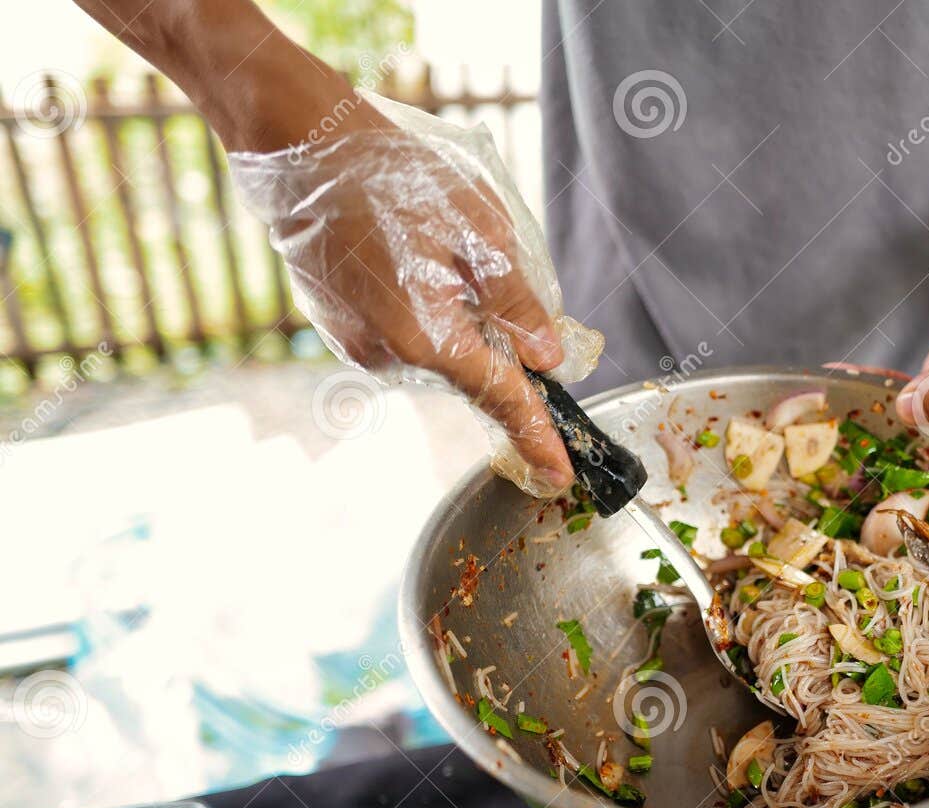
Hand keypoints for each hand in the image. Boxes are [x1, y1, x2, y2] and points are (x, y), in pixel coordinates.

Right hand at [229, 91, 575, 489]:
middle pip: (469, 373)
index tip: (561, 476)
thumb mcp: (482, 232)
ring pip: (434, 352)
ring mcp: (357, 345)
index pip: (502, 400)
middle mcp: (390, 357)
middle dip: (494, 344)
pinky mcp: (337, 327)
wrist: (298, 142)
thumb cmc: (393, 176)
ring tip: (432, 245)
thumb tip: (546, 358)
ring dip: (452, 319)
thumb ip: (518, 304)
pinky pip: (399, 335)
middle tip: (485, 274)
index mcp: (431, 339)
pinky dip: (418, 310)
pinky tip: (402, 254)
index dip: (537, 437)